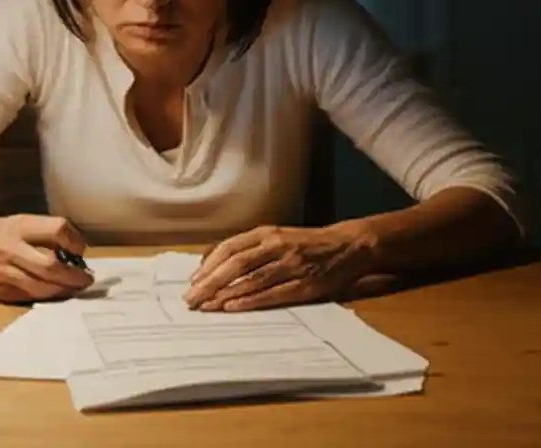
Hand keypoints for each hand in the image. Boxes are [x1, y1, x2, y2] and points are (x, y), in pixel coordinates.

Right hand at [0, 214, 93, 302]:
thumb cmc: (6, 233)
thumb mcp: (26, 223)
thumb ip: (50, 234)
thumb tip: (79, 254)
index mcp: (21, 226)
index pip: (56, 229)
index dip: (74, 241)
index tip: (81, 251)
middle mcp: (9, 248)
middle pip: (49, 266)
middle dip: (73, 276)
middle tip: (86, 280)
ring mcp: (0, 272)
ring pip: (40, 287)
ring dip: (62, 290)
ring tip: (74, 288)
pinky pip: (27, 297)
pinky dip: (45, 296)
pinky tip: (54, 292)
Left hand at [183, 224, 375, 311]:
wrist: (348, 245)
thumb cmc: (307, 243)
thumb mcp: (277, 237)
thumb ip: (249, 248)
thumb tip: (212, 263)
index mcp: (267, 233)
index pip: (230, 247)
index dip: (209, 265)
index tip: (193, 281)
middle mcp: (277, 246)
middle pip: (236, 264)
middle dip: (210, 283)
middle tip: (191, 299)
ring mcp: (291, 265)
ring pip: (251, 279)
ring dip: (226, 294)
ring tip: (206, 306)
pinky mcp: (305, 284)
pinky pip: (273, 294)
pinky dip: (251, 301)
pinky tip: (234, 308)